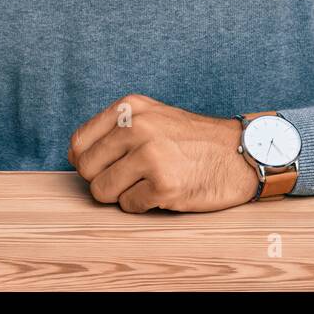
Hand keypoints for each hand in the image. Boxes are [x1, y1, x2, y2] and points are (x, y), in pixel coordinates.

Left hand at [66, 93, 260, 212]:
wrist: (240, 153)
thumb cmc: (191, 140)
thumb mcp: (151, 117)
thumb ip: (113, 130)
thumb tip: (74, 156)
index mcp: (129, 107)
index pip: (78, 142)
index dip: (88, 161)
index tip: (108, 164)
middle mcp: (137, 127)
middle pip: (86, 169)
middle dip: (103, 180)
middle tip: (131, 176)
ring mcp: (150, 156)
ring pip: (102, 191)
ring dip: (123, 194)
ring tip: (148, 182)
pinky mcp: (164, 185)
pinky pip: (128, 206)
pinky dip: (143, 205)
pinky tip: (165, 190)